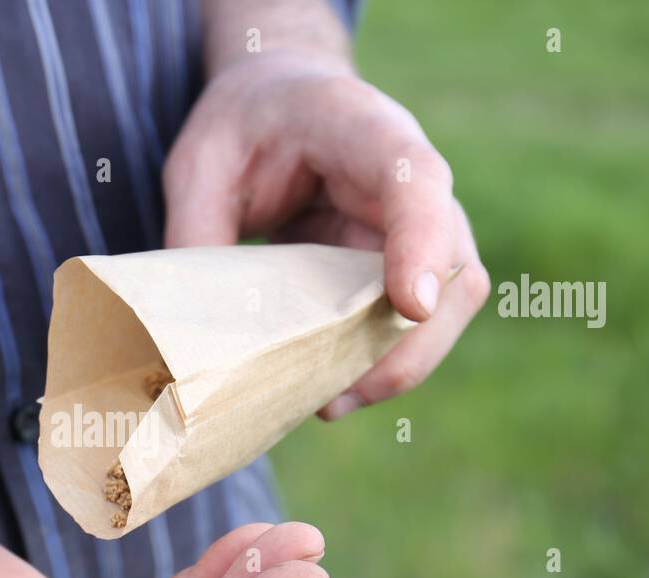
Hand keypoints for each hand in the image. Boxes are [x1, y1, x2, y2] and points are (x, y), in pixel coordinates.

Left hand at [163, 52, 490, 418]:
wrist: (281, 102)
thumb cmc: (245, 126)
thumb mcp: (199, 164)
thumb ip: (198, 233)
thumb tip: (196, 330)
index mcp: (362, 128)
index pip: (415, 181)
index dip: (421, 243)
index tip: (409, 304)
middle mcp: (412, 179)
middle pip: (453, 263)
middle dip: (411, 341)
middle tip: (340, 395)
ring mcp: (421, 226)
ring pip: (450, 303)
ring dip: (401, 362)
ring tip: (330, 403)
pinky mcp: (409, 265)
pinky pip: (420, 322)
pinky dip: (384, 361)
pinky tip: (332, 389)